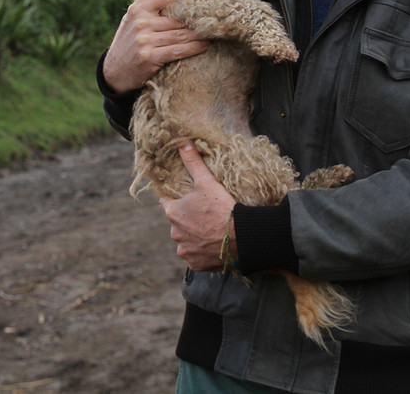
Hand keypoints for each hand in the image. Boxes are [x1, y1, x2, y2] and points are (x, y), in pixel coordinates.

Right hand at [102, 0, 209, 92]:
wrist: (114, 71)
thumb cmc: (129, 43)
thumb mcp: (133, 21)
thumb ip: (152, 11)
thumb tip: (182, 1)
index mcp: (138, 8)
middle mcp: (141, 22)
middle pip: (179, 17)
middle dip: (199, 16)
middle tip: (217, 11)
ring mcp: (145, 40)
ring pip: (182, 34)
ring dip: (201, 33)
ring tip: (215, 30)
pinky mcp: (150, 56)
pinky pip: (179, 50)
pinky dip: (195, 47)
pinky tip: (206, 45)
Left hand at [160, 141, 236, 271]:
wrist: (242, 236)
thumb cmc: (222, 207)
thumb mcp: (206, 182)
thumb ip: (192, 162)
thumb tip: (183, 143)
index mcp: (173, 213)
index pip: (167, 203)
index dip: (176, 199)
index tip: (187, 199)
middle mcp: (175, 234)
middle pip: (178, 224)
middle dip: (188, 220)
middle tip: (206, 215)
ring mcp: (185, 251)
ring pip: (186, 241)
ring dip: (195, 237)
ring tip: (212, 231)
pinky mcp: (196, 265)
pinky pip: (196, 258)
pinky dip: (203, 253)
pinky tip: (215, 245)